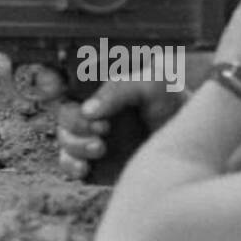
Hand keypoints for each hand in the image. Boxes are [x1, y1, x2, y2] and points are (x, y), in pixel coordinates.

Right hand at [57, 80, 184, 179]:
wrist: (191, 145)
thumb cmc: (176, 106)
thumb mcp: (156, 85)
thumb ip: (121, 87)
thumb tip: (89, 111)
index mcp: (101, 82)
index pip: (62, 73)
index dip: (49, 78)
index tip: (57, 86)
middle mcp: (91, 108)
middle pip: (59, 110)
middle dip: (73, 120)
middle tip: (101, 127)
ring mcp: (90, 136)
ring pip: (62, 137)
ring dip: (75, 143)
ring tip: (100, 147)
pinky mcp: (93, 162)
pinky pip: (67, 163)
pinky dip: (71, 165)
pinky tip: (86, 167)